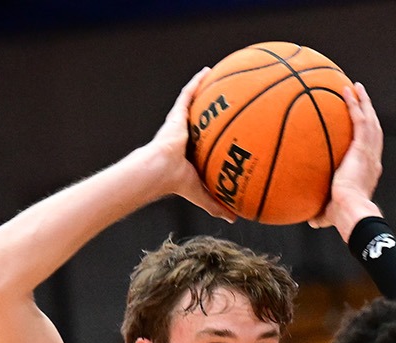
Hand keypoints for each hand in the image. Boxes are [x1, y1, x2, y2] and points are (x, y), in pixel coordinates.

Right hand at [144, 68, 235, 221]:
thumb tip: (235, 218)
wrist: (160, 170)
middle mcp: (186, 136)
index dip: (216, 135)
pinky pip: (188, 94)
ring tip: (220, 77)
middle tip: (229, 100)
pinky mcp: (177, 114)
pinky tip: (208, 71)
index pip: (206, 142)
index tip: (229, 130)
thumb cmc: (177, 182)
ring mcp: (180, 123)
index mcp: (191, 153)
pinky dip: (197, 82)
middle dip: (213, 110)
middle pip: (202, 119)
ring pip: (195, 103)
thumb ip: (217, 203)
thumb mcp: (202, 193)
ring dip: (206, 90)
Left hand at [310, 82, 383, 236]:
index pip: (370, 149)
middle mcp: (373, 159)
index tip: (361, 126)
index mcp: (369, 171)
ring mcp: (369, 151)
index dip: (367, 136)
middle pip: (374, 129)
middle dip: (368, 112)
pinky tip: (346, 90)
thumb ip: (322, 213)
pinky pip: (359, 119)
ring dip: (364, 102)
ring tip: (356, 87)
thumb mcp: (330, 213)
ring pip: (370, 120)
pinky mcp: (362, 147)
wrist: (351, 210)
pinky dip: (355, 103)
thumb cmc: (341, 216)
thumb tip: (311, 221)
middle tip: (361, 98)